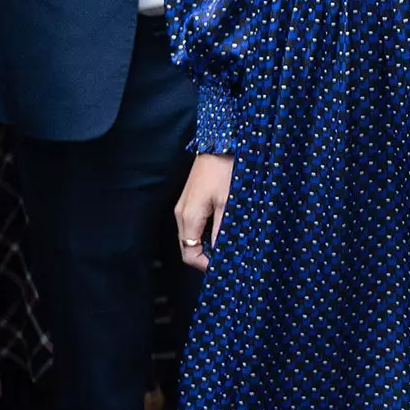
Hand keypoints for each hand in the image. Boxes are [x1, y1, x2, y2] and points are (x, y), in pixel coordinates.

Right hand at [176, 153, 233, 270]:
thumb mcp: (228, 203)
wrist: (219, 143)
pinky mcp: (189, 200)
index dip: (205, 265)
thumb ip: (222, 231)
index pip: (189, 254)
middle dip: (207, 256)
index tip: (225, 265)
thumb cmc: (224, 170)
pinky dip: (205, 232)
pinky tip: (221, 229)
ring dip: (207, 244)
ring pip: (191, 236)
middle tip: (229, 257)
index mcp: (188, 217)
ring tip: (228, 244)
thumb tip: (221, 255)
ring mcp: (183, 206)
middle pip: (188, 247)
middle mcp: (180, 214)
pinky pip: (194, 224)